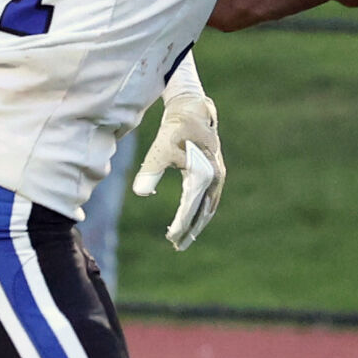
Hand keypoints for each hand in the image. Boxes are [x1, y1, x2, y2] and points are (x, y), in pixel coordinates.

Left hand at [132, 93, 224, 249]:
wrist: (193, 111)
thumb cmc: (175, 128)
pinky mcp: (215, 174)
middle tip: (176, 246)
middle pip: (203, 211)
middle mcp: (215, 178)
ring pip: (208, 207)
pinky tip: (190, 220)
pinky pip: (209, 200)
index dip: (181, 223)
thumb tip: (140, 193)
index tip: (170, 238)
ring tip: (183, 240)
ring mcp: (218, 177)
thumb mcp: (160, 147)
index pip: (191, 206)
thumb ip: (151, 170)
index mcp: (204, 174)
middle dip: (191, 230)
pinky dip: (200, 212)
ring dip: (197, 224)